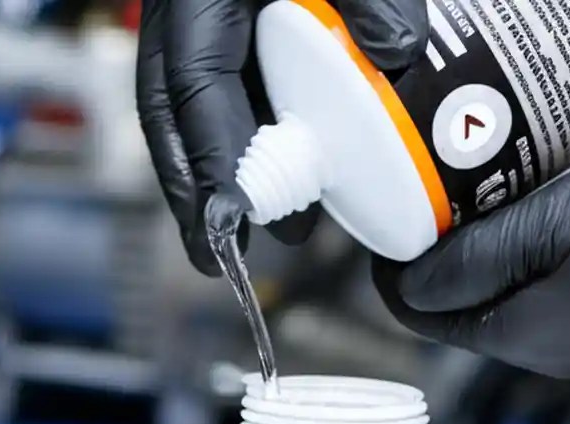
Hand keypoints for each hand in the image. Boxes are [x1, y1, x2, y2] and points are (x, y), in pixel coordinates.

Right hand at [137, 0, 428, 274]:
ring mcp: (199, 19)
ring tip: (262, 224)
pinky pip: (221, 88)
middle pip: (170, 120)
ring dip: (218, 171)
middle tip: (221, 253)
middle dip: (194, 191)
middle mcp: (185, 14)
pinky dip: (242, 132)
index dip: (209, 163)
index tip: (230, 221)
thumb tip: (399, 54)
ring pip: (189, 111)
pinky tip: (282, 160)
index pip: (191, 93)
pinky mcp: (222, 21)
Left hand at [374, 151, 569, 377]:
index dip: (393, 270)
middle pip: (454, 306)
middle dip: (432, 257)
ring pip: (493, 293)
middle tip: (424, 200)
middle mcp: (539, 348)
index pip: (420, 315)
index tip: (387, 220)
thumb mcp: (550, 227)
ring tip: (468, 200)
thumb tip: (402, 283)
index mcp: (518, 338)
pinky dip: (514, 251)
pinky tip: (521, 212)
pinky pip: (532, 285)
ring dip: (473, 251)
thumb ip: (470, 259)